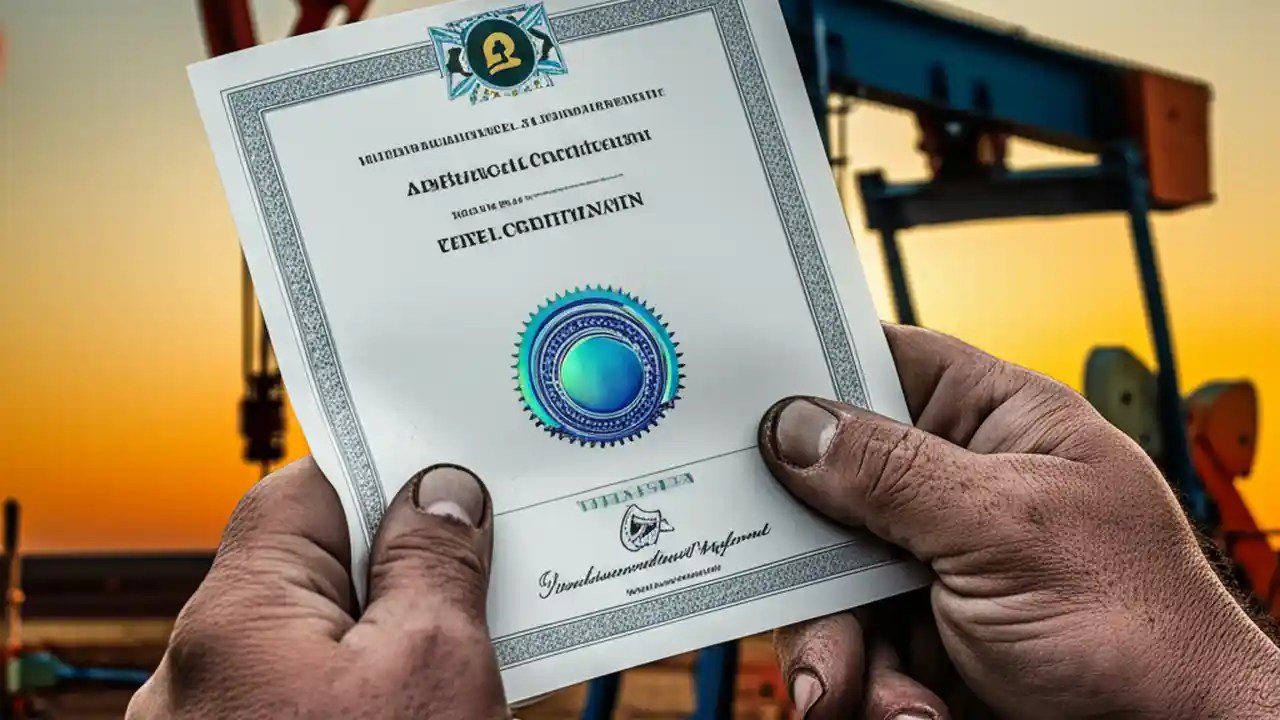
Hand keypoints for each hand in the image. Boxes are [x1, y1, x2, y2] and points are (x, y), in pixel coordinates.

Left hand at [127, 458, 508, 719]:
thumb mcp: (434, 666)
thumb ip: (436, 565)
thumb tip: (440, 493)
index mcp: (234, 622)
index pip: (298, 495)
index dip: (375, 473)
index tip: (442, 470)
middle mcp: (201, 675)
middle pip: (311, 572)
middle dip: (396, 564)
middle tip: (480, 565)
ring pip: (314, 643)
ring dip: (386, 635)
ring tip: (468, 646)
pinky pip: (306, 695)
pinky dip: (362, 689)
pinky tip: (424, 701)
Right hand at [759, 324, 1279, 718]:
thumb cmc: (1141, 627)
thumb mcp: (1006, 528)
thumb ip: (894, 472)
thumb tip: (795, 425)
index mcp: (996, 424)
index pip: (886, 364)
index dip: (814, 369)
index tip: (744, 392)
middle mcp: (957, 487)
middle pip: (832, 487)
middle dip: (810, 557)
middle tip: (794, 589)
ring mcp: (935, 564)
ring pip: (827, 580)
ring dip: (834, 643)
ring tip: (849, 689)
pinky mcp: (921, 635)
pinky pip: (851, 645)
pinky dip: (863, 687)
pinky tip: (905, 711)